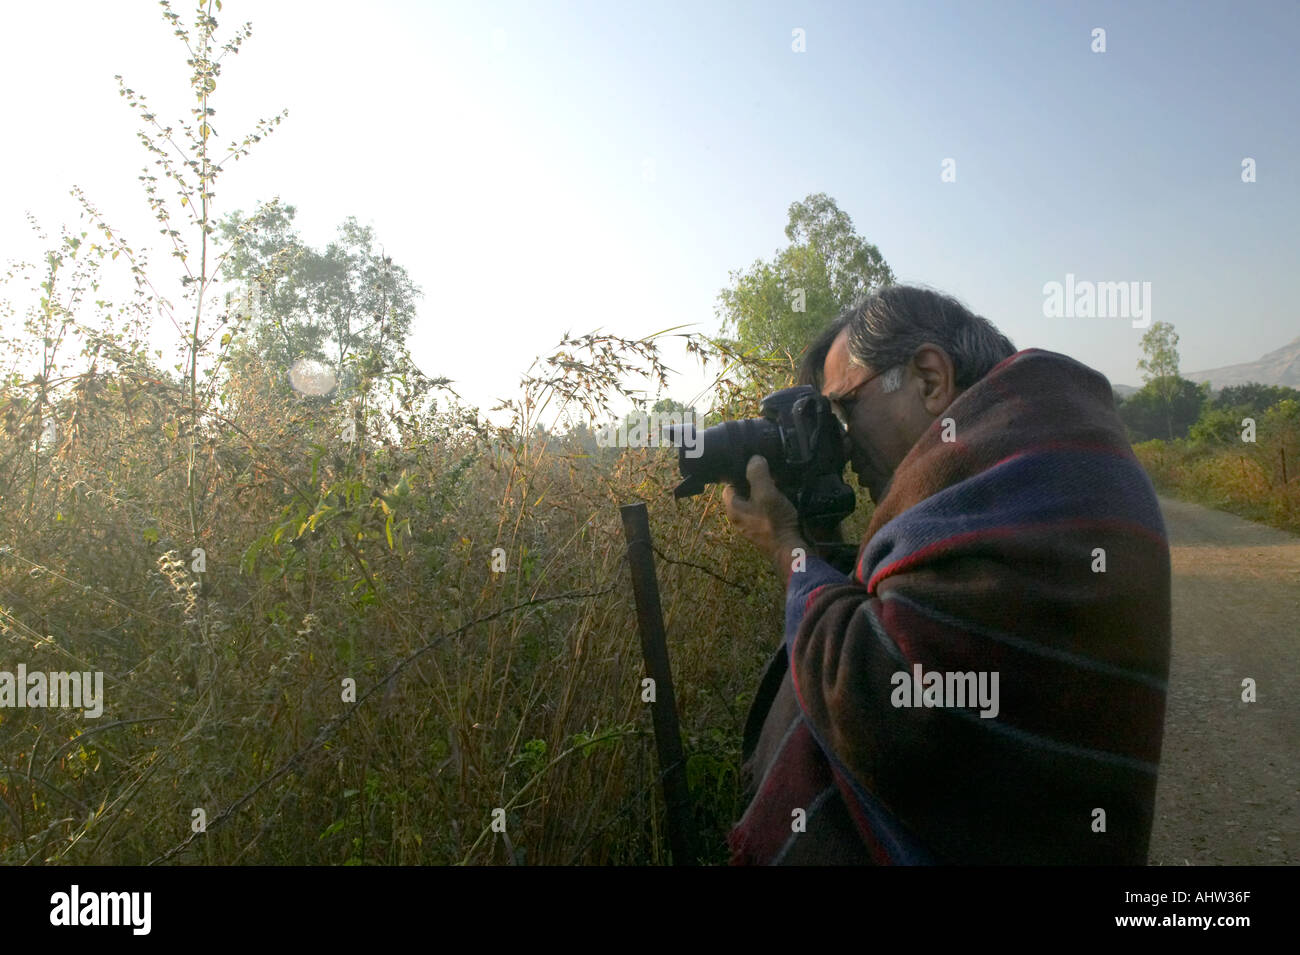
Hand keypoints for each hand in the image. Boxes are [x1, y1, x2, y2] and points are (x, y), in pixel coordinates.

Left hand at [723, 455, 807, 581]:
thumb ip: (757, 474)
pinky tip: (783, 498)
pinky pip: (763, 511)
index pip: (729, 484)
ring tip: (778, 483)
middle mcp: (738, 518)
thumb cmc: (774, 522)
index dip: (739, 473)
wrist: (790, 549)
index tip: (754, 466)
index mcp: (732, 508)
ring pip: (754, 501)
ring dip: (765, 492)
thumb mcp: (766, 493)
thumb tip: (754, 459)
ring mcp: (751, 525)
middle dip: (755, 482)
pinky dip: (771, 503)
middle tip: (769, 473)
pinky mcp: (764, 530)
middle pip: (743, 492)